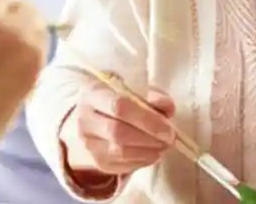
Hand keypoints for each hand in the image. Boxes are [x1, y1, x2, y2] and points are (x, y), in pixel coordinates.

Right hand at [59, 79, 175, 178]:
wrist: (94, 116)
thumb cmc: (119, 99)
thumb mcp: (135, 89)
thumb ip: (152, 96)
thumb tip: (167, 107)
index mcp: (94, 92)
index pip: (119, 106)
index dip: (146, 118)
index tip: (168, 127)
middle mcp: (85, 118)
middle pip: (118, 132)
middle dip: (149, 137)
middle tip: (170, 138)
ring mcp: (89, 142)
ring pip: (120, 152)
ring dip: (148, 151)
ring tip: (163, 145)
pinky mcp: (97, 161)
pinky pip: (122, 166)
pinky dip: (143, 161)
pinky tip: (152, 153)